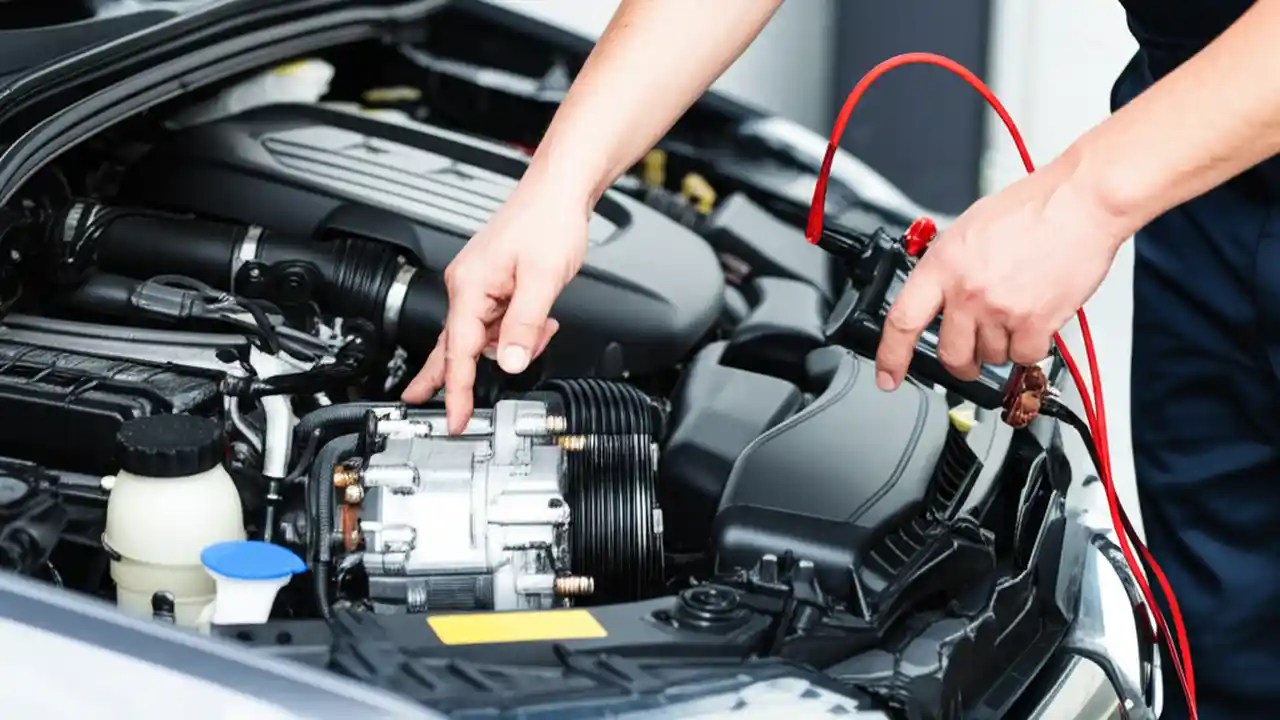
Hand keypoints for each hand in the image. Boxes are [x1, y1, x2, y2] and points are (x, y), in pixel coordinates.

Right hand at [401, 183, 589, 431]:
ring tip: (543, 324)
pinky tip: (538, 319)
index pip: (458, 352)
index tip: (453, 419)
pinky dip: (517, 329)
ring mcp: (479, 284)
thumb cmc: (548, 221)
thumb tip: (510, 362)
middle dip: (449, 379)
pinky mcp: (493, 283)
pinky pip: (498, 321)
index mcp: (470, 286)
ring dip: (513, 342)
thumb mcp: (542, 280)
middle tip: (429, 408)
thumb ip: (524, 326)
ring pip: (485, 336)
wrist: (560, 192)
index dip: (456, 391)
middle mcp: (467, 286)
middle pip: (454, 346)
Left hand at [875, 155, 1127, 390]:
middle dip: (960, 363)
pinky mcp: (1036, 321)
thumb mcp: (969, 229)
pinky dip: (1030, 347)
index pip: (903, 321)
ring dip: (1001, 347)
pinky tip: (1035, 322)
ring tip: (1015, 315)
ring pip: (991, 357)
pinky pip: (1025, 356)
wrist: (1080, 202)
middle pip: (950, 353)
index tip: (887, 376)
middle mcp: (967, 291)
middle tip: (968, 359)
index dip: (891, 356)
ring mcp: (1001, 309)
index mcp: (943, 265)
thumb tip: (939, 295)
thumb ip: (949, 266)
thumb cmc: (1031, 208)